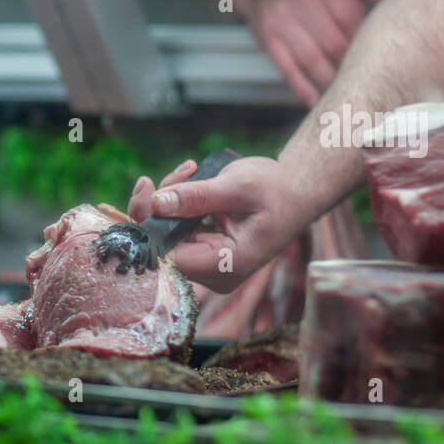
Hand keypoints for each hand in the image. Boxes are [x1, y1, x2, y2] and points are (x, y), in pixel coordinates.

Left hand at [127, 155, 307, 292]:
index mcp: (227, 265)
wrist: (295, 192)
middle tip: (179, 172)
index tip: (148, 191)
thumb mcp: (238, 186)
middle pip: (163, 247)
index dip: (151, 228)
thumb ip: (198, 196)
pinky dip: (177, 203)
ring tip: (192, 170)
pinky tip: (193, 178)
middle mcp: (213, 272)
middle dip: (161, 205)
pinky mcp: (202, 250)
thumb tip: (157, 204)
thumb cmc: (276, 190)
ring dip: (170, 199)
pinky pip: (175, 229)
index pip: (169, 259)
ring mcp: (206, 263)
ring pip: (166, 235)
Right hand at [239, 0, 381, 104]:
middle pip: (331, 42)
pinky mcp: (268, 42)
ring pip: (310, 60)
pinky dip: (303, 89)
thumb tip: (384, 3)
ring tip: (348, 91)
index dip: (364, 37)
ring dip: (331, 80)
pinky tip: (318, 101)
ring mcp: (280, 24)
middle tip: (368, 77)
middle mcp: (299, 2)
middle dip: (351, 62)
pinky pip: (287, 69)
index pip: (349, 15)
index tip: (377, 50)